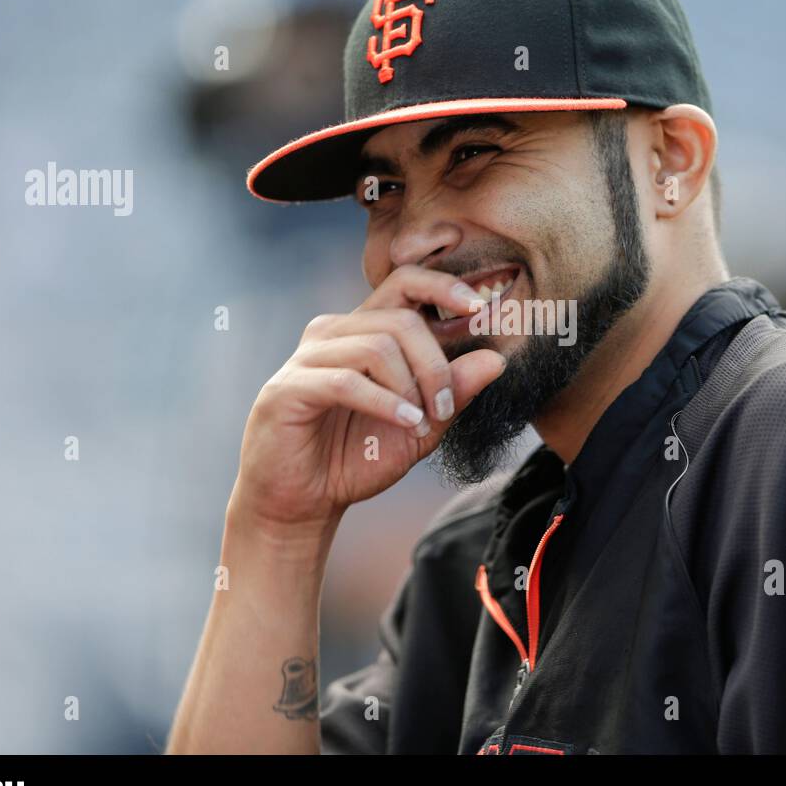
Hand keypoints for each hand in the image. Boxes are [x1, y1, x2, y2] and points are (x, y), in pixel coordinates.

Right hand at [229, 265, 505, 539]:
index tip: (477, 308)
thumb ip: (452, 393)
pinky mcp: (290, 387)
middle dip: (434, 365)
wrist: (304, 502)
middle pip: (400, 320)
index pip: (404, 283)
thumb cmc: (357, 459)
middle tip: (443, 408)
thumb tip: (495, 360)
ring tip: (420, 424)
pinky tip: (406, 424)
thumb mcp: (420, 426)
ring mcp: (308, 357)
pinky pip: (347, 381)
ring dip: (410, 388)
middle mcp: (335, 333)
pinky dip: (385, 403)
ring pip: (376, 347)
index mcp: (365, 332)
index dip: (442, 286)